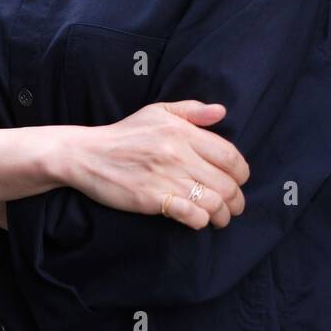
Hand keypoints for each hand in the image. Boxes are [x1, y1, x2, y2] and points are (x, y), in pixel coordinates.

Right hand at [61, 100, 250, 229]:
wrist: (88, 154)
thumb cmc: (126, 133)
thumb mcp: (158, 112)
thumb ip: (192, 110)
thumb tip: (222, 112)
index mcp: (182, 132)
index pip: (229, 155)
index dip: (242, 172)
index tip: (239, 181)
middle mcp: (178, 154)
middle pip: (226, 183)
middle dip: (236, 199)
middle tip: (234, 206)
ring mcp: (165, 177)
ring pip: (213, 202)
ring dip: (222, 215)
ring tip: (220, 218)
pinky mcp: (152, 199)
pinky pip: (191, 215)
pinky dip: (200, 220)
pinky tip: (198, 220)